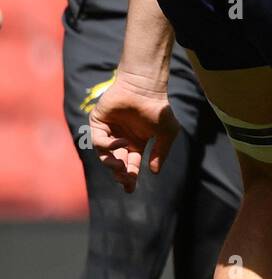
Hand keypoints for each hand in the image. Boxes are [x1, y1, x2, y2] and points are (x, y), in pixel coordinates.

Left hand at [89, 69, 179, 192]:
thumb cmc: (158, 109)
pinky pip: (98, 141)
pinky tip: (122, 142)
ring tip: (121, 166)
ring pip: (104, 155)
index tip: (130, 189)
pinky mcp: (98, 123)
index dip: (130, 178)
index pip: (130, 166)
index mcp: (135, 144)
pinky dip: (108, 145)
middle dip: (120, 175)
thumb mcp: (166, 134)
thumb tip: (155, 172)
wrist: (146, 88)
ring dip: (112, 164)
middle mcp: (120, 140)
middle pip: (116, 164)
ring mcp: (108, 131)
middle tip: (126, 181)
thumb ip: (161, 153)